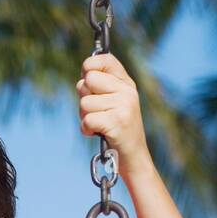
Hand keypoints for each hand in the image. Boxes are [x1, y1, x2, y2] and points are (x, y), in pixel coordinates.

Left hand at [75, 52, 151, 178]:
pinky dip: (86, 129)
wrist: (133, 158)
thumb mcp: (113, 102)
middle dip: (84, 97)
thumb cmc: (116, 130)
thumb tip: (84, 72)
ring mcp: (124, 106)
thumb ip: (101, 86)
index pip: (105, 59)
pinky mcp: (117, 122)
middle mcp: (127, 91)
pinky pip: (87, 119)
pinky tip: (97, 133)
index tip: (87, 78)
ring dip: (85, 117)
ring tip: (99, 124)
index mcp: (126, 83)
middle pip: (88, 80)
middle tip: (95, 111)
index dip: (89, 66)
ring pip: (84, 102)